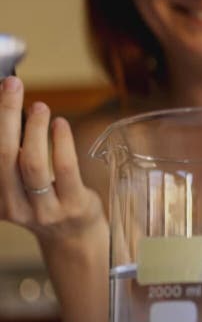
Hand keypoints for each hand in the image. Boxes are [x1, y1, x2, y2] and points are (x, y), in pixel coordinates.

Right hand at [0, 76, 105, 247]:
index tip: (0, 91)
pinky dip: (61, 141)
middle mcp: (12, 206)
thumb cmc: (42, 200)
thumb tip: (5, 108)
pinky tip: (60, 124)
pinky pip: (65, 168)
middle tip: (12, 86)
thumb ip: (9, 156)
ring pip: (32, 162)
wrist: (73, 235)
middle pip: (3, 154)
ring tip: (40, 106)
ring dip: (35, 128)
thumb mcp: (15, 184)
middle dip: (6, 115)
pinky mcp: (72, 205)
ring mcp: (43, 209)